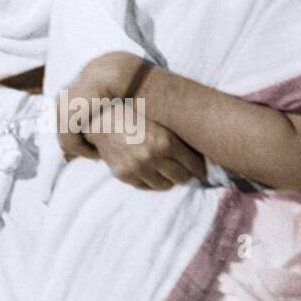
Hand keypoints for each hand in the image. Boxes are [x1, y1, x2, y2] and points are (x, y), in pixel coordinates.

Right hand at [58, 53, 206, 189]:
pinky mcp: (125, 174)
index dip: (199, 168)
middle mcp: (153, 156)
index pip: (195, 166)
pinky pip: (146, 186)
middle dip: (187, 174)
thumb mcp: (159, 119)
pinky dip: (152, 182)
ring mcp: (138, 167)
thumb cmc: (133, 113)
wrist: (100, 116)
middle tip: (186, 170)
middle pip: (182, 178)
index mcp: (166, 141)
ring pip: (166, 185)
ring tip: (169, 172)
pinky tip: (152, 173)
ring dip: (170, 180)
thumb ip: (178, 135)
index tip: (199, 168)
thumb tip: (200, 150)